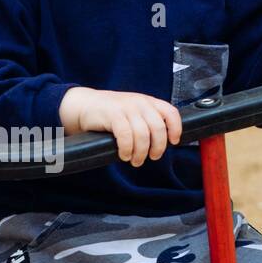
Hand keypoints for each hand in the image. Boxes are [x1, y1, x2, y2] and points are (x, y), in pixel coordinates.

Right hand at [58, 87, 181, 164]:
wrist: (85, 104)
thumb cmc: (111, 112)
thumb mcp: (134, 111)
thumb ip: (148, 121)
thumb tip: (162, 142)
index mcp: (148, 102)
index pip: (171, 113)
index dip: (176, 129)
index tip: (173, 142)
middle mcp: (140, 103)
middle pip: (158, 128)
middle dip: (158, 147)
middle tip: (152, 157)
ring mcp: (126, 108)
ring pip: (143, 135)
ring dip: (141, 153)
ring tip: (136, 160)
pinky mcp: (113, 115)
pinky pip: (126, 136)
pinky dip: (127, 149)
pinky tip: (124, 155)